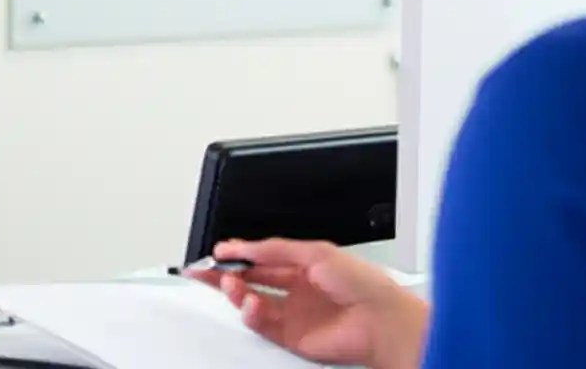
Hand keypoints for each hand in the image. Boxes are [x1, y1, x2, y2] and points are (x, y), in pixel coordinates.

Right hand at [186, 239, 427, 368]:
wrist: (381, 321)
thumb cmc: (362, 284)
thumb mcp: (315, 252)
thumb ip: (275, 249)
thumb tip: (244, 247)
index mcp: (303, 266)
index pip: (262, 259)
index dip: (239, 255)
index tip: (219, 252)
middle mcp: (296, 290)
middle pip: (252, 282)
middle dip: (226, 276)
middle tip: (204, 271)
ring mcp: (293, 315)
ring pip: (252, 303)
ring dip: (237, 293)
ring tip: (232, 284)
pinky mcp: (292, 338)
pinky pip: (262, 325)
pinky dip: (251, 314)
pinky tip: (251, 304)